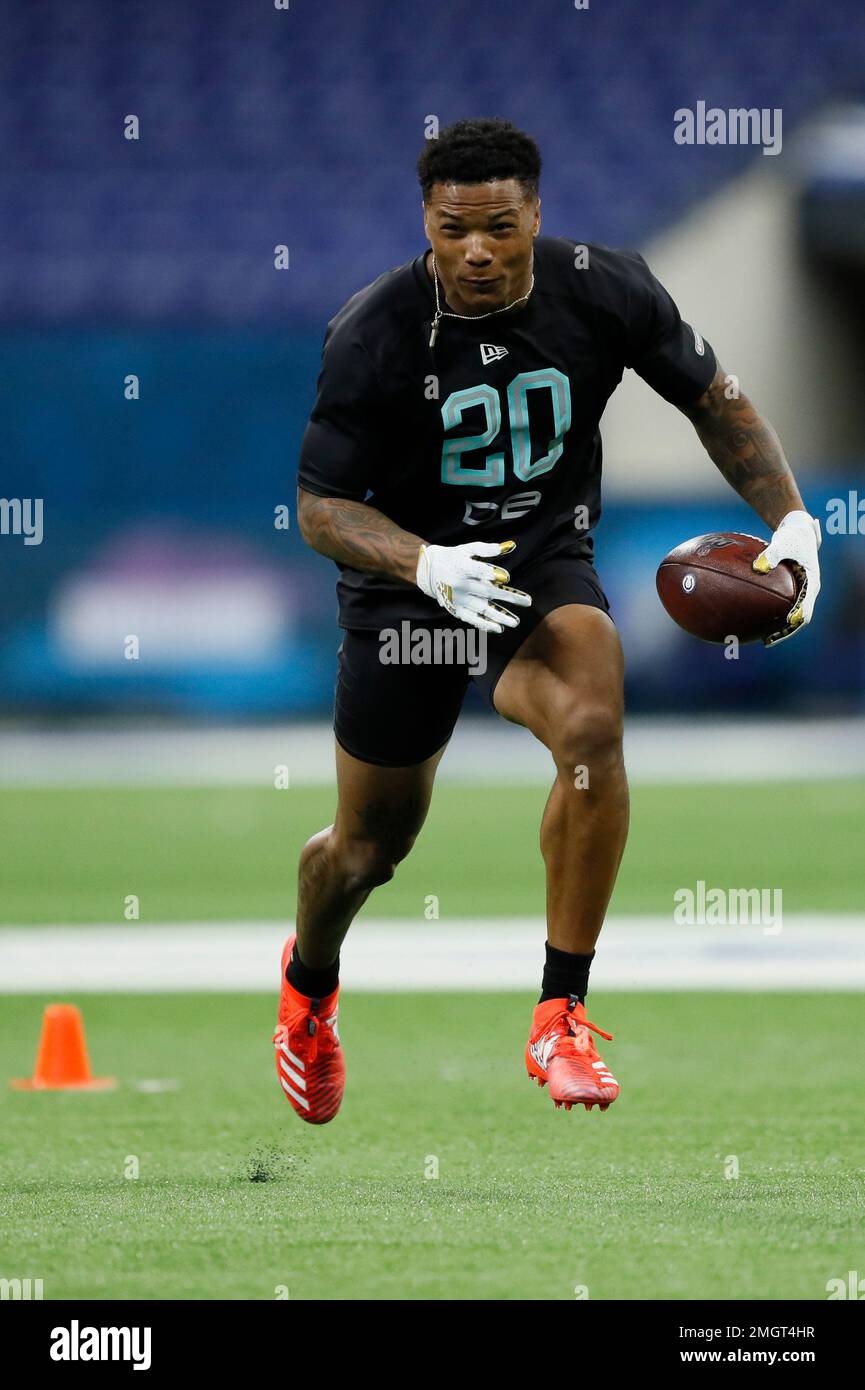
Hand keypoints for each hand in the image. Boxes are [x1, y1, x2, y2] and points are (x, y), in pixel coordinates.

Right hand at [416, 539, 531, 633]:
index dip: (491, 574)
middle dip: (508, 597)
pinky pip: (471, 618)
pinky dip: (484, 624)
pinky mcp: (455, 608)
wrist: (428, 571)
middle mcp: (460, 584)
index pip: (478, 571)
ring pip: (481, 609)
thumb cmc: (452, 557)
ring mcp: (458, 599)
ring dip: (499, 616)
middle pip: (487, 591)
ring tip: (515, 622)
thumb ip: (487, 549)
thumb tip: (511, 546)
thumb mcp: (467, 549)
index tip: (506, 577)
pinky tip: (499, 628)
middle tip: (527, 602)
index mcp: (462, 567)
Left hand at [753, 510, 821, 645]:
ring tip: (762, 639)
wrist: (799, 530)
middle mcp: (808, 590)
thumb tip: (758, 568)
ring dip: (780, 628)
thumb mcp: (784, 541)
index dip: (797, 617)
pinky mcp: (792, 590)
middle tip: (767, 640)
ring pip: (791, 616)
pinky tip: (754, 620)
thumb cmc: (792, 535)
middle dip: (785, 631)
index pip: (806, 606)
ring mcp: (800, 592)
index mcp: (811, 582)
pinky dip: (772, 616)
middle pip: (800, 618)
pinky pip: (782, 606)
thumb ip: (772, 553)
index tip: (787, 624)